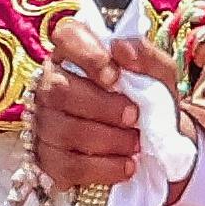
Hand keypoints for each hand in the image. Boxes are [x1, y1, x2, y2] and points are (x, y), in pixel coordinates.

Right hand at [32, 4, 171, 192]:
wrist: (156, 140)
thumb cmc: (150, 97)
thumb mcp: (160, 74)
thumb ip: (146, 56)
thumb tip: (122, 48)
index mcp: (76, 53)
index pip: (66, 36)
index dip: (86, 54)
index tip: (114, 75)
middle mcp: (51, 83)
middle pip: (58, 91)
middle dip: (103, 107)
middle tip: (135, 117)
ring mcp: (44, 122)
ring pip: (63, 130)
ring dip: (109, 140)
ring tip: (136, 142)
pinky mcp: (48, 157)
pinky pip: (66, 165)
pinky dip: (103, 168)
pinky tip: (127, 165)